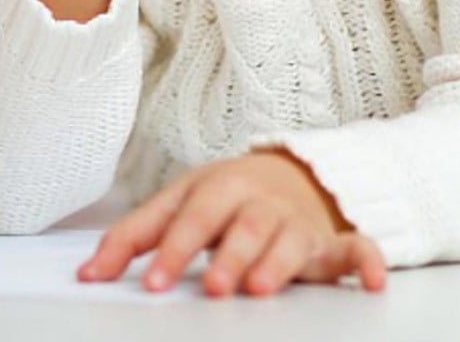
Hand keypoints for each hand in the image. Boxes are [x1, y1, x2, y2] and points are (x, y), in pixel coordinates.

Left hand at [77, 149, 386, 297]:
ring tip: (261, 287)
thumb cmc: (223, 197)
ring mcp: (297, 222)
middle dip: (228, 254)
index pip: (192, 214)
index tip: (154, 284)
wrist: (292, 173)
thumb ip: (134, 237)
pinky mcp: (330, 243)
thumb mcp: (178, 203)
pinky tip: (372, 281)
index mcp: (218, 188)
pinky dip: (368, 260)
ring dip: (278, 260)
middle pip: (243, 224)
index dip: (173, 248)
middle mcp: (258, 202)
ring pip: (291, 238)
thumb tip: (87, 275)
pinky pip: (356, 247)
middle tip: (213, 286)